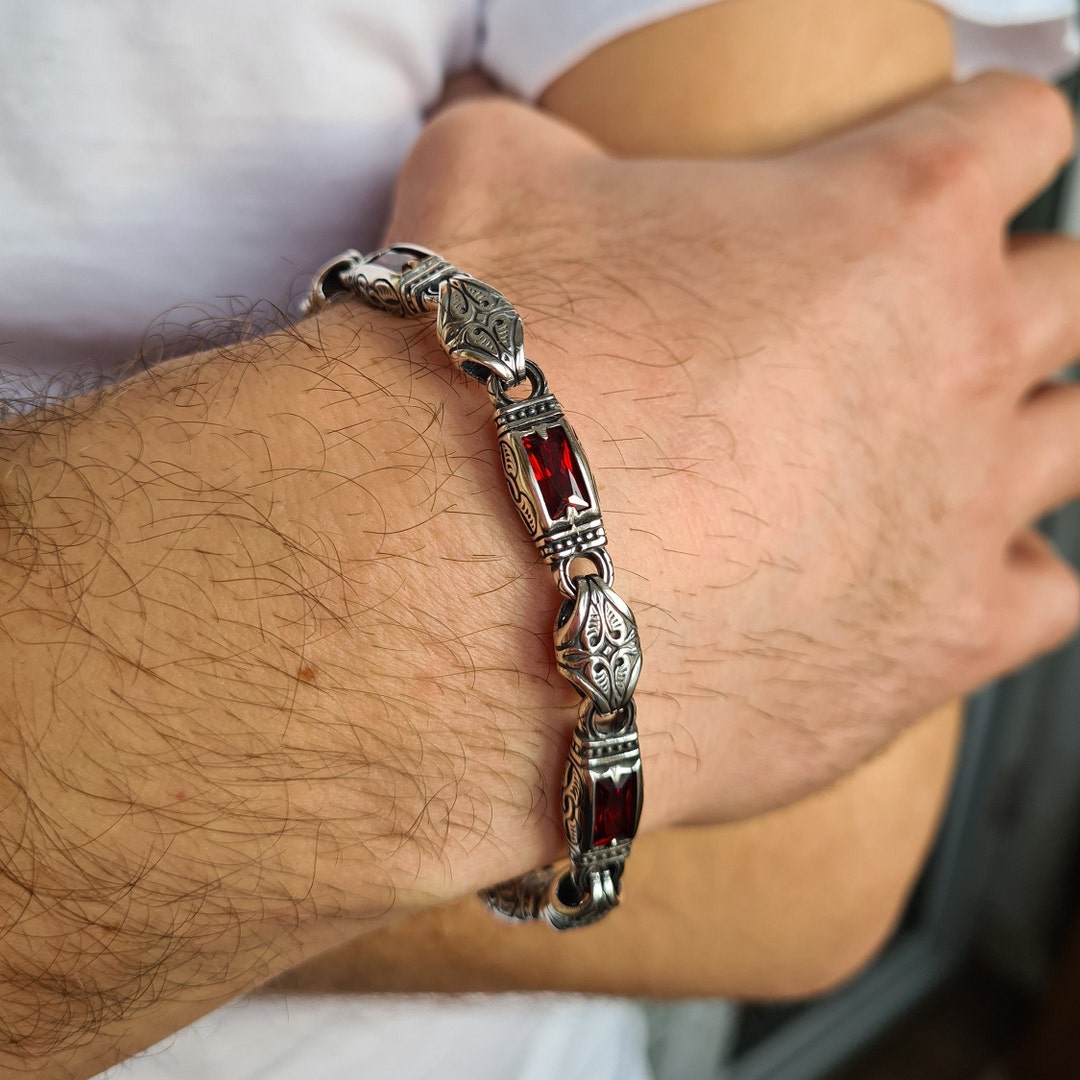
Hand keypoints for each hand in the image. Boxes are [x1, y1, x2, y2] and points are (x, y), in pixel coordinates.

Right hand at [385, 72, 1079, 822]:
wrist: (464, 584)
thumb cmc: (482, 384)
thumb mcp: (489, 190)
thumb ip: (533, 139)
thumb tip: (500, 128)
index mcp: (890, 217)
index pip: (1017, 131)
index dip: (972, 144)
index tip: (930, 180)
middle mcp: (963, 357)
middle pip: (1068, 291)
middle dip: (994, 298)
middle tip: (900, 333)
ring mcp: (966, 509)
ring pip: (1075, 443)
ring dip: (1010, 439)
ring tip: (916, 460)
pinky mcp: (937, 647)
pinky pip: (1044, 594)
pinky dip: (996, 579)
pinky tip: (920, 582)